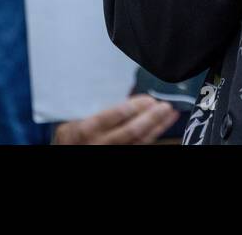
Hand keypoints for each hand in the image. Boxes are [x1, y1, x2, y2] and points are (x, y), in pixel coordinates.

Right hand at [52, 94, 179, 144]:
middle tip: (164, 105)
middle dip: (150, 118)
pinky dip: (154, 134)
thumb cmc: (74, 130)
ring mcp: (110, 151)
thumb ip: (97, 105)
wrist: (72, 149)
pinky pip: (140, 146)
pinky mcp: (121, 154)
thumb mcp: (76, 117)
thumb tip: (128, 87)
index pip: (108, 118)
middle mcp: (98, 143)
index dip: (130, 109)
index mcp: (83, 129)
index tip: (147, 99)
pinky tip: (163, 124)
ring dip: (157, 126)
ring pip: (139, 141)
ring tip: (170, 112)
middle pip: (129, 132)